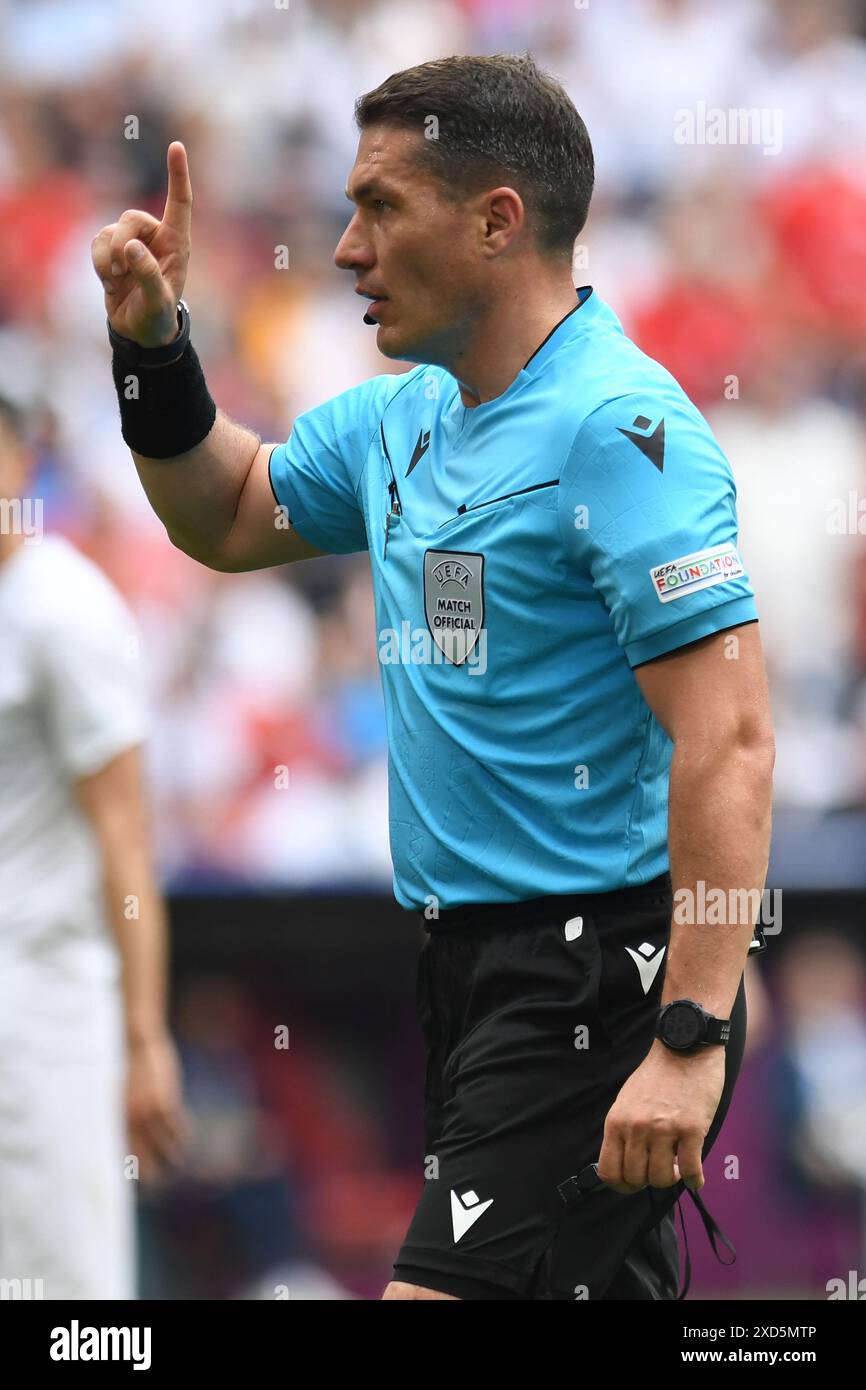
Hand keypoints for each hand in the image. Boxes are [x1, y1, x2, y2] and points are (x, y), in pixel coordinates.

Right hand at [91, 141, 192, 347]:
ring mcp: (132, 243)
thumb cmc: (158, 318)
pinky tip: (110, 281)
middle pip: (132, 218)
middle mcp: (155, 238)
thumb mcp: (158, 302)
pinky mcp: (112, 252)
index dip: (178, 175)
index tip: (176, 146)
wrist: (139, 332)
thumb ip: (148, 275)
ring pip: (110, 231)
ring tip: (118, 281)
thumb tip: (130, 247)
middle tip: (121, 270)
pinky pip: (97, 243)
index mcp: (177, 245)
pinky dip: (99, 262)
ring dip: (108, 258)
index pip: (179, 203)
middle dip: (121, 241)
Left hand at [126, 1030, 188, 1184]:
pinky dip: (185, 1135)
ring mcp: (149, 1114)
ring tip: (178, 1161)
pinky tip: (187, 1136)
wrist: (138, 1043)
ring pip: (167, 1148)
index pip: (126, 1158)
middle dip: (156, 1175)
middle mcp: (131, 1122)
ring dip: (174, 1156)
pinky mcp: (166, 1103)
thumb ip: (128, 1119)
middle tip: (164, 1180)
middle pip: (146, 1161)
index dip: (136, 1174)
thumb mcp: (123, 1097)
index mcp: (119, 1121)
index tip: (146, 1184)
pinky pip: (179, 1129)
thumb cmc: (130, 1070)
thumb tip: (131, 1141)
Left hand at [597, 1041, 725, 1193]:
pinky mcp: (691, 1129)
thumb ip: (624, 1131)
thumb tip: (626, 1164)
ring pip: (661, 1178)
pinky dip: (694, 1180)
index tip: (634, 1184)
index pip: (609, 1171)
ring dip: (671, 1179)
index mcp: (617, 1121)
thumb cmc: (658, 1075)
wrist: (685, 1048)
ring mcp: (664, 1129)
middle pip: (636, 1179)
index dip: (622, 1186)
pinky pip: (690, 1170)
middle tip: (660, 1170)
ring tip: (677, 1166)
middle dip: (648, 1181)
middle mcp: (637, 1127)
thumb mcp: (627, 1101)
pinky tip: (695, 1178)